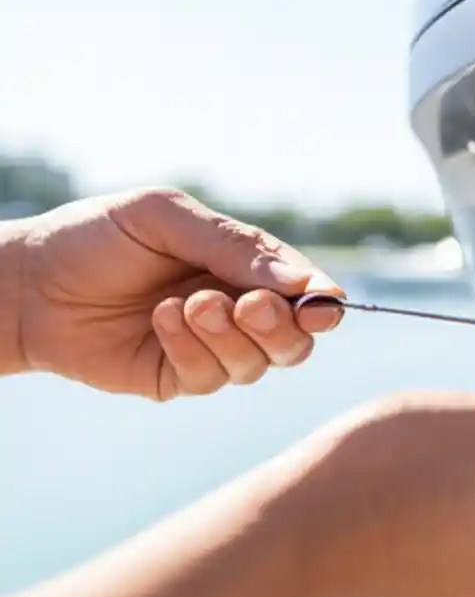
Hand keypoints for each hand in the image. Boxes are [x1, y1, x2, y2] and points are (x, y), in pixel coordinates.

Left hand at [10, 188, 344, 399]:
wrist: (28, 282)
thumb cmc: (98, 237)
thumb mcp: (167, 218)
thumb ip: (235, 247)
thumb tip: (304, 283)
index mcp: (245, 266)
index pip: (305, 290)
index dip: (321, 301)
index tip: (323, 303)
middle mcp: (238, 310)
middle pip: (296, 340)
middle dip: (282, 326)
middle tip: (248, 305)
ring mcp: (211, 348)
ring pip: (258, 364)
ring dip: (230, 336)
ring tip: (188, 304)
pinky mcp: (179, 378)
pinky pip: (210, 378)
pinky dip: (191, 347)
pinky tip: (160, 320)